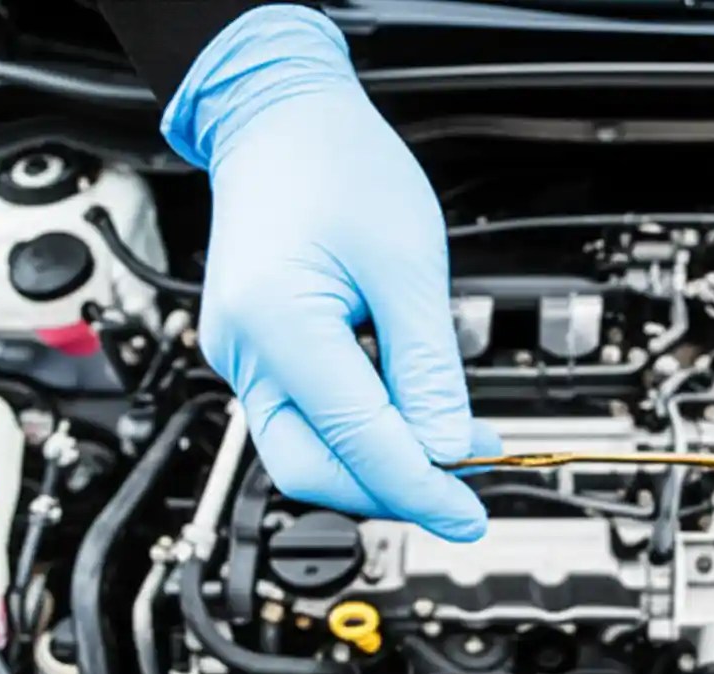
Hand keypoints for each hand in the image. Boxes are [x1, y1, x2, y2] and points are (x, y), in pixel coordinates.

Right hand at [164, 7, 497, 539]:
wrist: (283, 120)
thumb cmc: (339, 166)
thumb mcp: (409, 266)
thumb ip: (427, 368)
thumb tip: (444, 447)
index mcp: (277, 323)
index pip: (357, 440)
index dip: (420, 487)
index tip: (469, 512)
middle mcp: (244, 350)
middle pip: (313, 467)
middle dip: (393, 489)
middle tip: (466, 492)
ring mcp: (245, 354)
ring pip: (310, 449)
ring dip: (383, 463)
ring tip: (459, 449)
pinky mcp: (263, 350)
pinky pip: (312, 414)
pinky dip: (366, 430)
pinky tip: (418, 420)